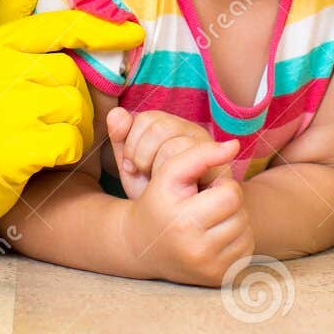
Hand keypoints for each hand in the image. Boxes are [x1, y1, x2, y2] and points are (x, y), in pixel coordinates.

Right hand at [0, 0, 145, 196]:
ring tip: (41, 137)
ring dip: (71, 127)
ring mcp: (1, 109)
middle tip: (44, 118)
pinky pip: (70, 142)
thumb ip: (12, 17)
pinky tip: (42, 157)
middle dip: (72, 99)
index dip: (101, 30)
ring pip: (75, 109)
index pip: (60, 27)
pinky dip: (66, 153)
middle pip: (72, 75)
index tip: (133, 33)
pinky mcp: (11, 149)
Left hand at [105, 107, 224, 200]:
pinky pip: (194, 163)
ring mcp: (205, 145)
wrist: (178, 220)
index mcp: (167, 125)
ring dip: (159, 167)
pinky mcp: (218, 164)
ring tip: (157, 182)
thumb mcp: (132, 168)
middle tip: (142, 176)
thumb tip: (115, 113)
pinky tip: (173, 187)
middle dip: (143, 155)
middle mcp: (189, 130)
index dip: (132, 143)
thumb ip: (121, 140)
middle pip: (161, 128)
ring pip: (175, 145)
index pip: (146, 118)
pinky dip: (177, 177)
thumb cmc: (155, 192)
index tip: (130, 167)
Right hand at [119, 136, 252, 286]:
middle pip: (241, 213)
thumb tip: (235, 145)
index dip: (221, 185)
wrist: (141, 246)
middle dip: (228, 204)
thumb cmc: (159, 202)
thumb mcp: (170, 173)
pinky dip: (235, 240)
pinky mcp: (219, 279)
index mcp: (184, 223)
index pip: (231, 194)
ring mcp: (210, 269)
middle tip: (206, 205)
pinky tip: (214, 237)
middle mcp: (197, 251)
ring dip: (233, 221)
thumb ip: (200, 153)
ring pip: (246, 232)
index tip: (202, 190)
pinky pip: (246, 250)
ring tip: (209, 220)